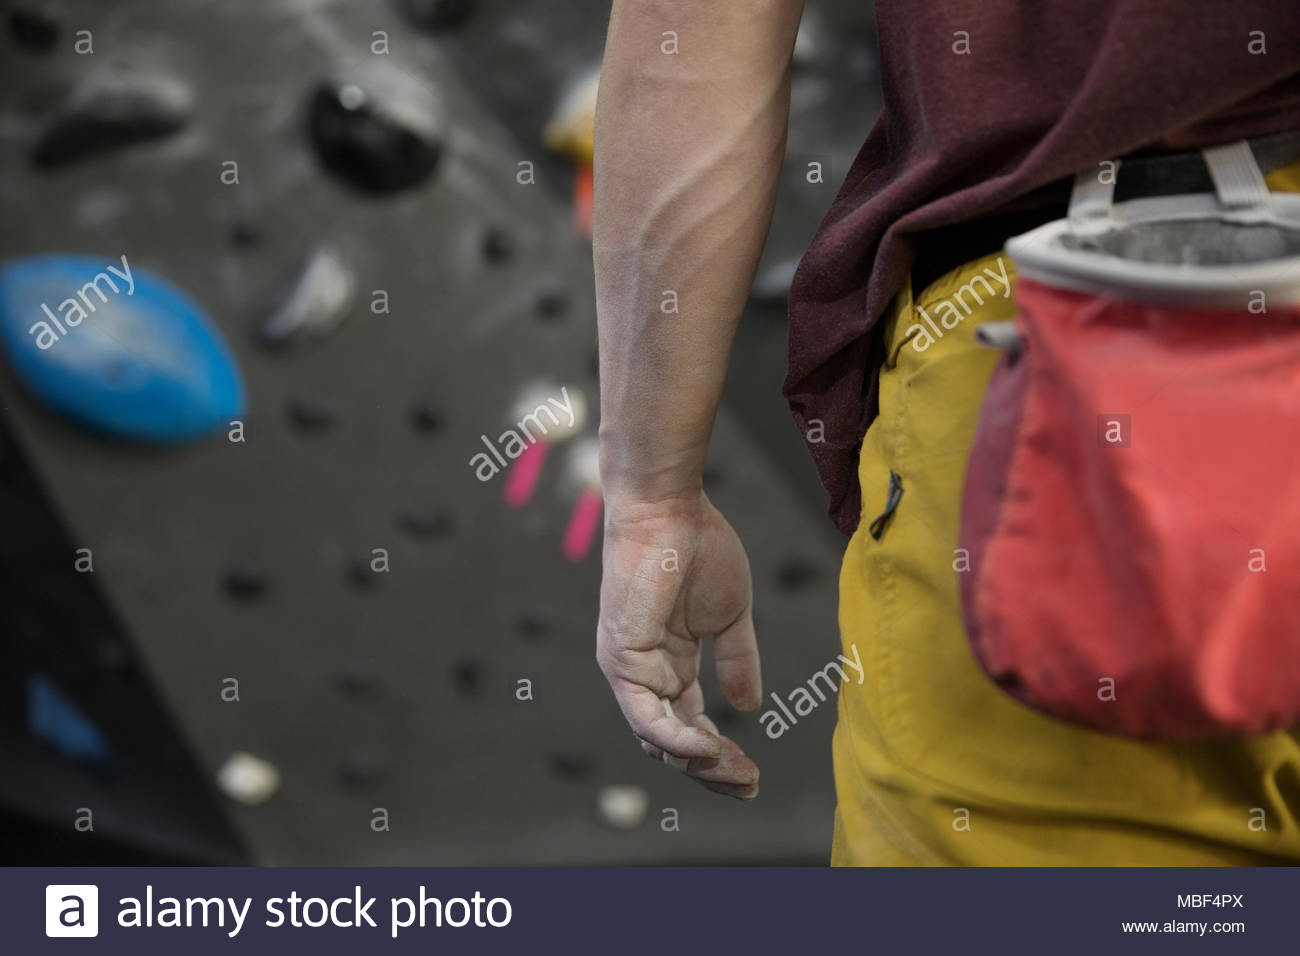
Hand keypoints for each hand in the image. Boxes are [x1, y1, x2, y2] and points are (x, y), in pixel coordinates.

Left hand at [595, 492, 761, 798]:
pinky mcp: (622, 660)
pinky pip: (647, 716)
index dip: (720, 755)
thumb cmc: (698, 548)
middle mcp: (646, 675)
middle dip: (711, 772)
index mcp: (670, 665)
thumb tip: (750, 709)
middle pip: (672, 745)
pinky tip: (709, 746)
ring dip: (699, 763)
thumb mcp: (730, 616)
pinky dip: (677, 739)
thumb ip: (738, 661)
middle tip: (747, 784)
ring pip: (658, 740)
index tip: (754, 774)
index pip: (690, 727)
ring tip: (736, 771)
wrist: (670, 510)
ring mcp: (630, 670)